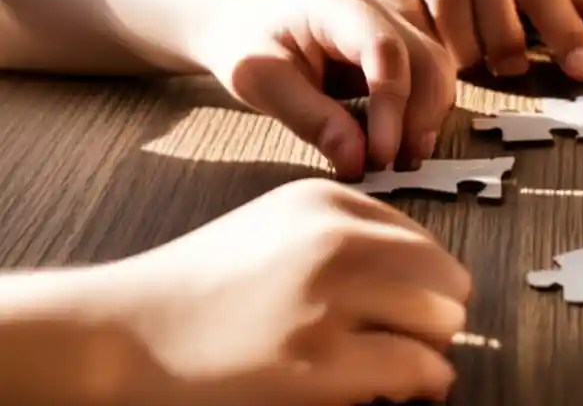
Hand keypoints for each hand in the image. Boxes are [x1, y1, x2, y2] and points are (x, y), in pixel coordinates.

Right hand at [99, 179, 469, 404]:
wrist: (125, 334)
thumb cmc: (204, 289)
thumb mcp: (279, 228)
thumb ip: (349, 236)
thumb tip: (430, 280)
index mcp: (328, 203)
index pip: (426, 243)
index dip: (421, 286)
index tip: (396, 313)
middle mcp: (336, 240)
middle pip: (448, 279)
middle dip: (435, 318)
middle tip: (403, 346)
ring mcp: (329, 300)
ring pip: (444, 323)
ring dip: (428, 353)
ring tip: (392, 370)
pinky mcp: (323, 362)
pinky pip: (423, 371)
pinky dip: (422, 387)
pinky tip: (391, 392)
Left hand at [192, 0, 454, 177]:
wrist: (239, 24)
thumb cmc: (244, 47)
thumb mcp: (261, 82)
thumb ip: (310, 118)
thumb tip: (358, 160)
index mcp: (337, 7)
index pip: (385, 50)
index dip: (391, 106)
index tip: (379, 155)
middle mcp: (376, 11)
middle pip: (426, 58)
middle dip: (420, 116)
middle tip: (397, 165)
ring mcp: (393, 27)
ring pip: (437, 70)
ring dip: (428, 118)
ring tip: (402, 159)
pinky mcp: (399, 51)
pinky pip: (428, 80)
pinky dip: (423, 114)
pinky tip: (401, 143)